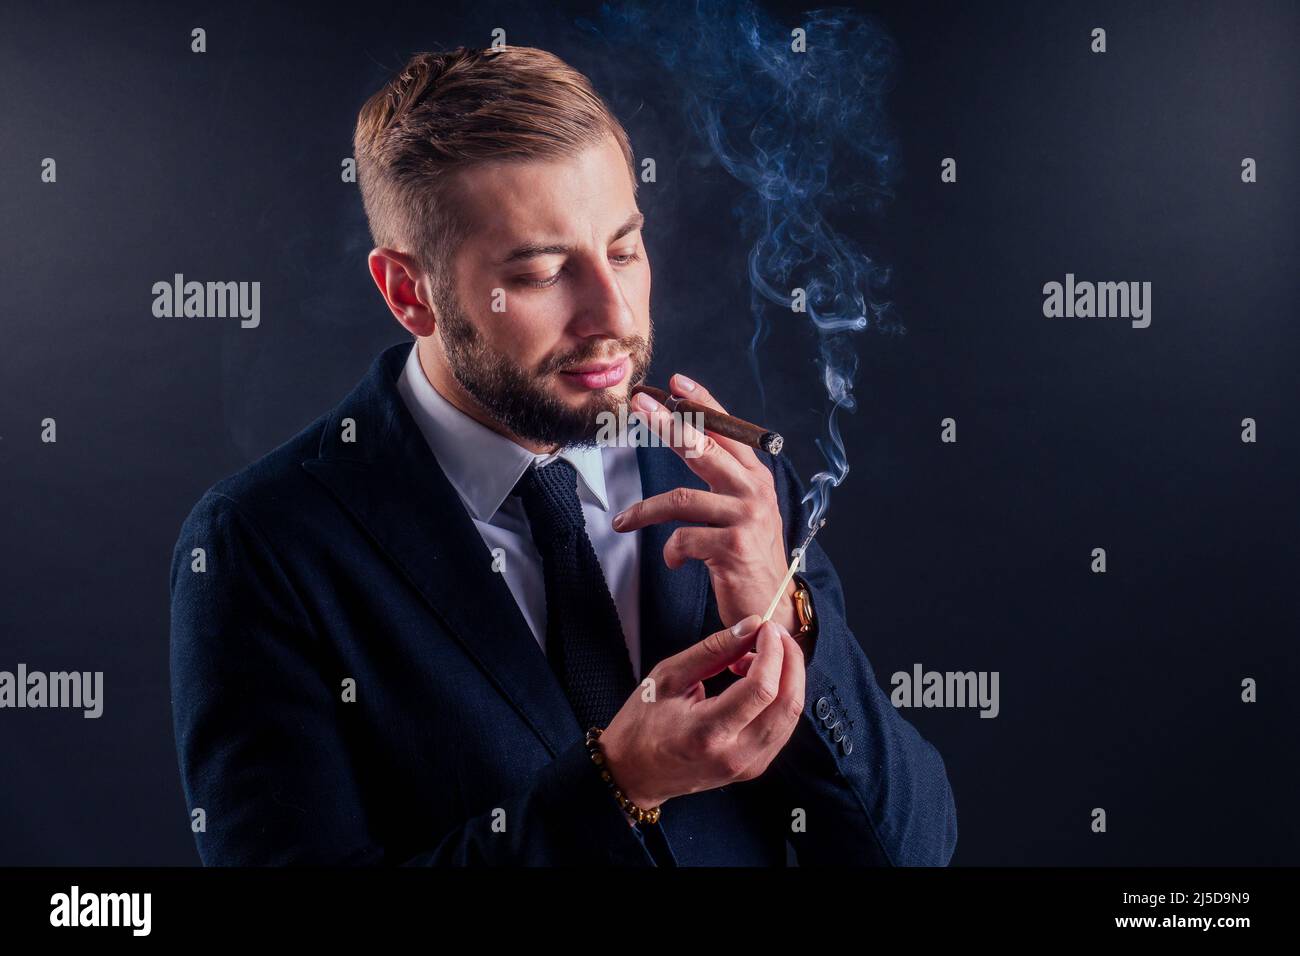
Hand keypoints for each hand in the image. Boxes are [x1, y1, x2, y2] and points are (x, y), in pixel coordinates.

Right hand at [598, 615, 805, 808]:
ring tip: (756, 656)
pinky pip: (782, 727)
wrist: (635, 772)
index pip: (761, 688)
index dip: (771, 651)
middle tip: (773, 634)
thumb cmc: (643, 724)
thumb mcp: (669, 676)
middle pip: (787, 703)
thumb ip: (713, 649)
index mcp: (708, 732)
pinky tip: (756, 680)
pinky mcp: (755, 767)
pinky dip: (779, 696)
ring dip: (786, 677)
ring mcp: (749, 766)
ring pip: (791, 715)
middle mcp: (735, 755)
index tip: (764, 627)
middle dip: (789, 660)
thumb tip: (750, 626)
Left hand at [612, 373, 799, 635]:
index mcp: (756, 477)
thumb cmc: (749, 558)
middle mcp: (754, 491)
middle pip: (704, 447)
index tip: (676, 383)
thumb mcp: (742, 512)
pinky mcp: (733, 547)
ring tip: (624, 521)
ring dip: (644, 511)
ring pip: (681, 498)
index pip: (728, 431)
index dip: (703, 404)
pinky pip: (683, 539)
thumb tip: (685, 443)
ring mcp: (747, 517)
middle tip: (638, 406)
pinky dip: (671, 551)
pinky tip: (674, 560)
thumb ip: (721, 481)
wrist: (773, 609)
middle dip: (667, 424)